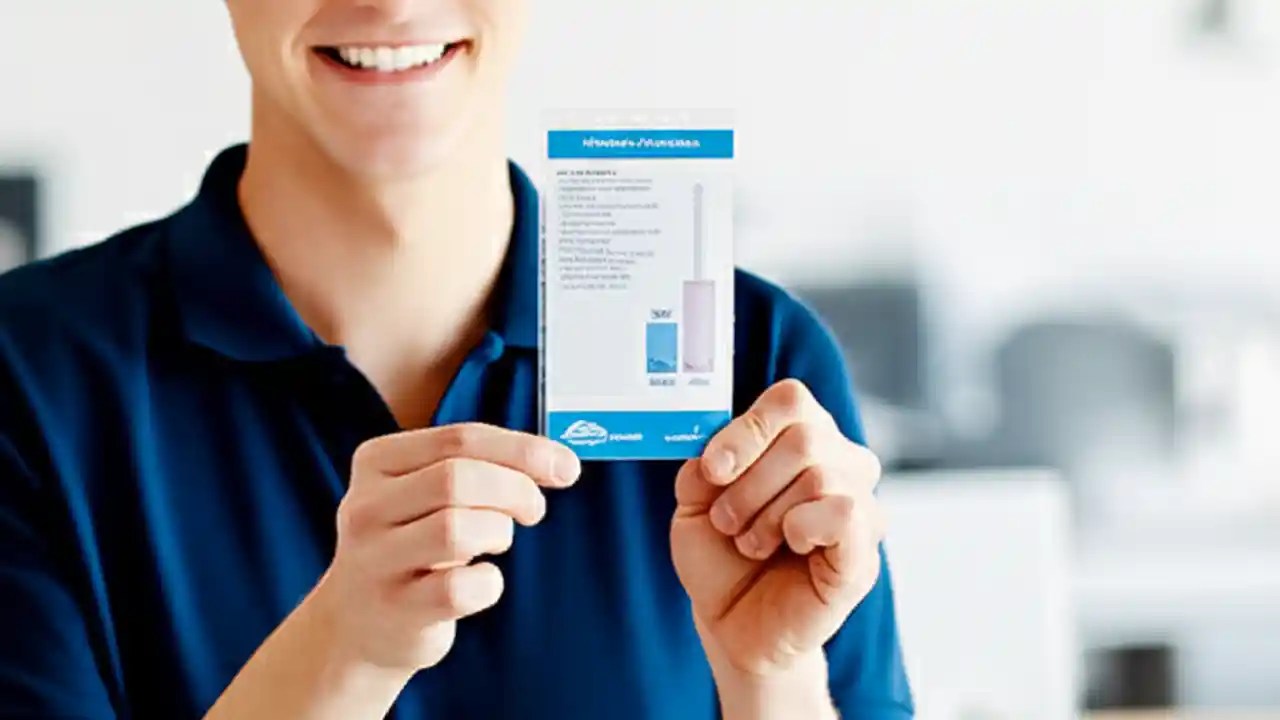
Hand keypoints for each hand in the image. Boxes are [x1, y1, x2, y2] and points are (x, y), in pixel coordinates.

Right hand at [311, 423, 580, 672]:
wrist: (358, 623)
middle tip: (534, 510)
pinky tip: (478, 582)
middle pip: (457, 478)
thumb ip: (481, 466)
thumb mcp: (427, 492)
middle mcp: (366, 507)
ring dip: (497, 533)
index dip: (522, 449)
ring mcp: (374, 561)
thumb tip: (561, 462)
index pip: (459, 438)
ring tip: (494, 542)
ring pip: (457, 529)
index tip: (565, 467)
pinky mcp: (394, 610)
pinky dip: (488, 583)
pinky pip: (460, 589)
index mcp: (376, 462)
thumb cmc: (413, 544)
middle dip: (516, 489)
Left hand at [670, 380, 885, 677]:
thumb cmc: (721, 558)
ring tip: (751, 543)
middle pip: (805, 436)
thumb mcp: (693, 504)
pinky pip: (845, 511)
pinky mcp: (864, 548)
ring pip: (820, 475)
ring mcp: (859, 503)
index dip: (747, 429)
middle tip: (726, 520)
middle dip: (749, 482)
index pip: (790, 400)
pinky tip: (792, 546)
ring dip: (766, 514)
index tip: (713, 470)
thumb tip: (711, 449)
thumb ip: (702, 466)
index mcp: (801, 437)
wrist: (733, 623)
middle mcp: (840, 462)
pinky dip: (801, 528)